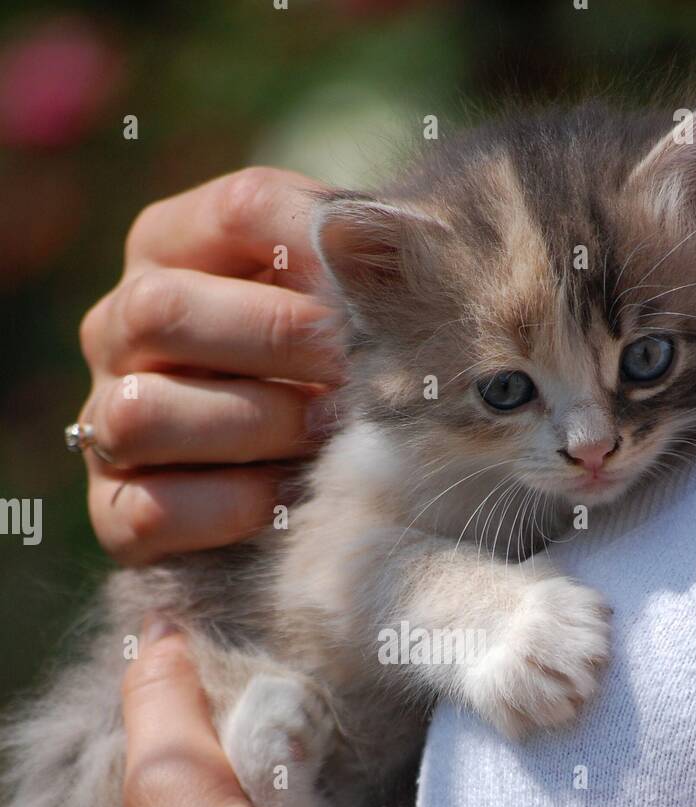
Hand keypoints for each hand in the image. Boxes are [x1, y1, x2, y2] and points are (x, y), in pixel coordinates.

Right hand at [76, 168, 343, 563]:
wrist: (322, 494)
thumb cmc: (338, 378)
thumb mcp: (357, 305)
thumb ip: (373, 261)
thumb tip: (396, 238)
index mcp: (175, 248)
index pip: (240, 210)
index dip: (319, 245)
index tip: (377, 292)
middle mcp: (120, 328)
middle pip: (161, 308)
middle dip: (273, 339)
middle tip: (347, 371)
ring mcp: (106, 421)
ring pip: (142, 413)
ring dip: (252, 425)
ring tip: (323, 437)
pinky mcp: (115, 512)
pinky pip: (151, 509)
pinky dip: (232, 507)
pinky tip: (290, 501)